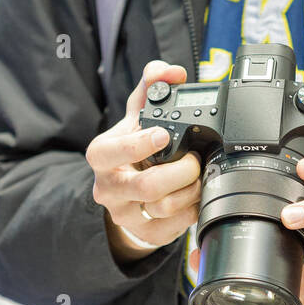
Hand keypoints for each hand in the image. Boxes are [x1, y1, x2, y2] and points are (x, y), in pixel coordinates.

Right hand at [87, 60, 201, 262]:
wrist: (125, 185)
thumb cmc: (133, 144)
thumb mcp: (138, 111)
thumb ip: (153, 83)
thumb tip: (171, 71)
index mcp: (102, 154)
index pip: (113, 152)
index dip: (139, 145)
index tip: (164, 135)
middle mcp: (108, 186)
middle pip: (146, 187)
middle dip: (181, 172)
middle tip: (195, 160)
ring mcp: (123, 212)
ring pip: (161, 210)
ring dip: (190, 192)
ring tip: (200, 178)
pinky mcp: (141, 232)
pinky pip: (169, 230)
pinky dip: (189, 213)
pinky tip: (195, 199)